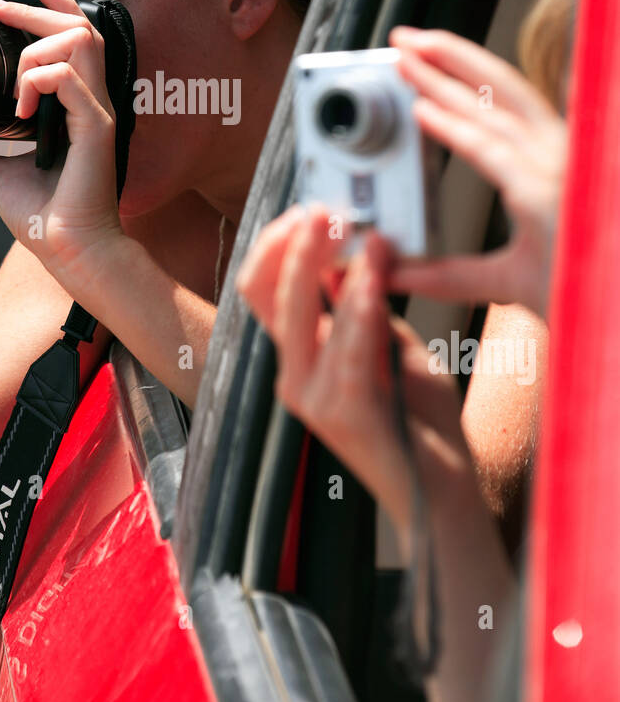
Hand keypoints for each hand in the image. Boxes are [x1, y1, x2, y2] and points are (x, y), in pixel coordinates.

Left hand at [0, 0, 123, 284]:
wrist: (70, 253)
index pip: (76, 39)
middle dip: (37, 7)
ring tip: (14, 83)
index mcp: (78, 108)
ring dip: (37, 49)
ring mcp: (99, 113)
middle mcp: (94, 103)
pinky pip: (67, 78)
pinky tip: (21, 107)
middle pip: (81, 27)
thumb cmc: (47, 219)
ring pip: (79, 42)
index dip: (54, 4)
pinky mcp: (97, 128)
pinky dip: (39, 81)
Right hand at [237, 207, 469, 542]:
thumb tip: (354, 251)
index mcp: (300, 358)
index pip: (261, 287)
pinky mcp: (345, 414)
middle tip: (325, 206)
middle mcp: (294, 376)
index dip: (278, 243)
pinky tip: (377, 275)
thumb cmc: (418, 422)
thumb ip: (365, 307)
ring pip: (299, 312)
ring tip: (366, 231)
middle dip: (294, 241)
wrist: (441, 495)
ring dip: (332, 262)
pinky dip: (361, 303)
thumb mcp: (388, 347)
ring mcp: (313, 397)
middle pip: (267, 291)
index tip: (311, 207)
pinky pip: (347, 347)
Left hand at [387, 27, 566, 318]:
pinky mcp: (549, 199)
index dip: (470, 73)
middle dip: (450, 57)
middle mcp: (564, 161)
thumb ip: (449, 273)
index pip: (513, 105)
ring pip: (494, 112)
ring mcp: (560, 175)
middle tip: (404, 40)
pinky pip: (494, 155)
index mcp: (561, 168)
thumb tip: (396, 269)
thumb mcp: (505, 281)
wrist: (612, 330)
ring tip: (405, 59)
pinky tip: (423, 111)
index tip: (429, 56)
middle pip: (503, 90)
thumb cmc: (580, 298)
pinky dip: (456, 129)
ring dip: (443, 81)